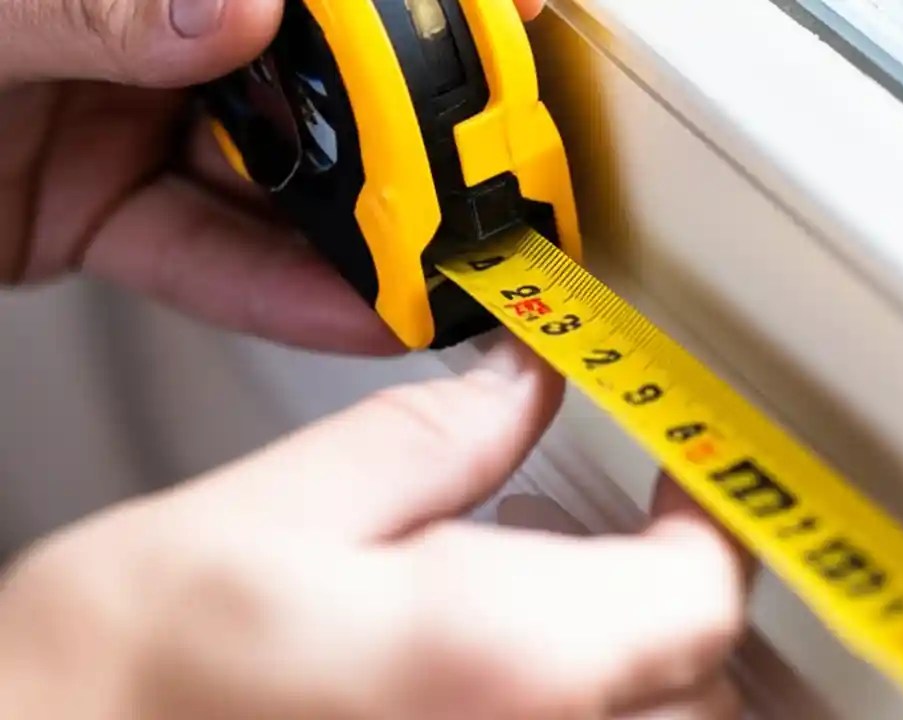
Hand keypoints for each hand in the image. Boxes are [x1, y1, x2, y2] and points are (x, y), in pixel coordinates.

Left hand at [0, 0, 543, 353]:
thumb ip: (88, 3)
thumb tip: (230, 3)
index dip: (398, 7)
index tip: (489, 25)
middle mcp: (133, 22)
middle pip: (300, 68)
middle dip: (394, 124)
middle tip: (469, 164)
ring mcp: (119, 115)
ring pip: (267, 171)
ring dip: (357, 224)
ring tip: (434, 255)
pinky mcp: (97, 210)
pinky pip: (207, 256)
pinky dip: (284, 294)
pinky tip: (358, 310)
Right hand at [0, 335, 752, 718]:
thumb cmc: (107, 690)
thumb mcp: (272, 513)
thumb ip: (430, 440)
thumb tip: (515, 383)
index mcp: (500, 662)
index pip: (705, 587)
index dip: (713, 513)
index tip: (685, 469)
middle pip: (707, 679)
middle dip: (683, 594)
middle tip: (629, 530)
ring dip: (650, 667)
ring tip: (569, 607)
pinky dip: (595, 717)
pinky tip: (511, 684)